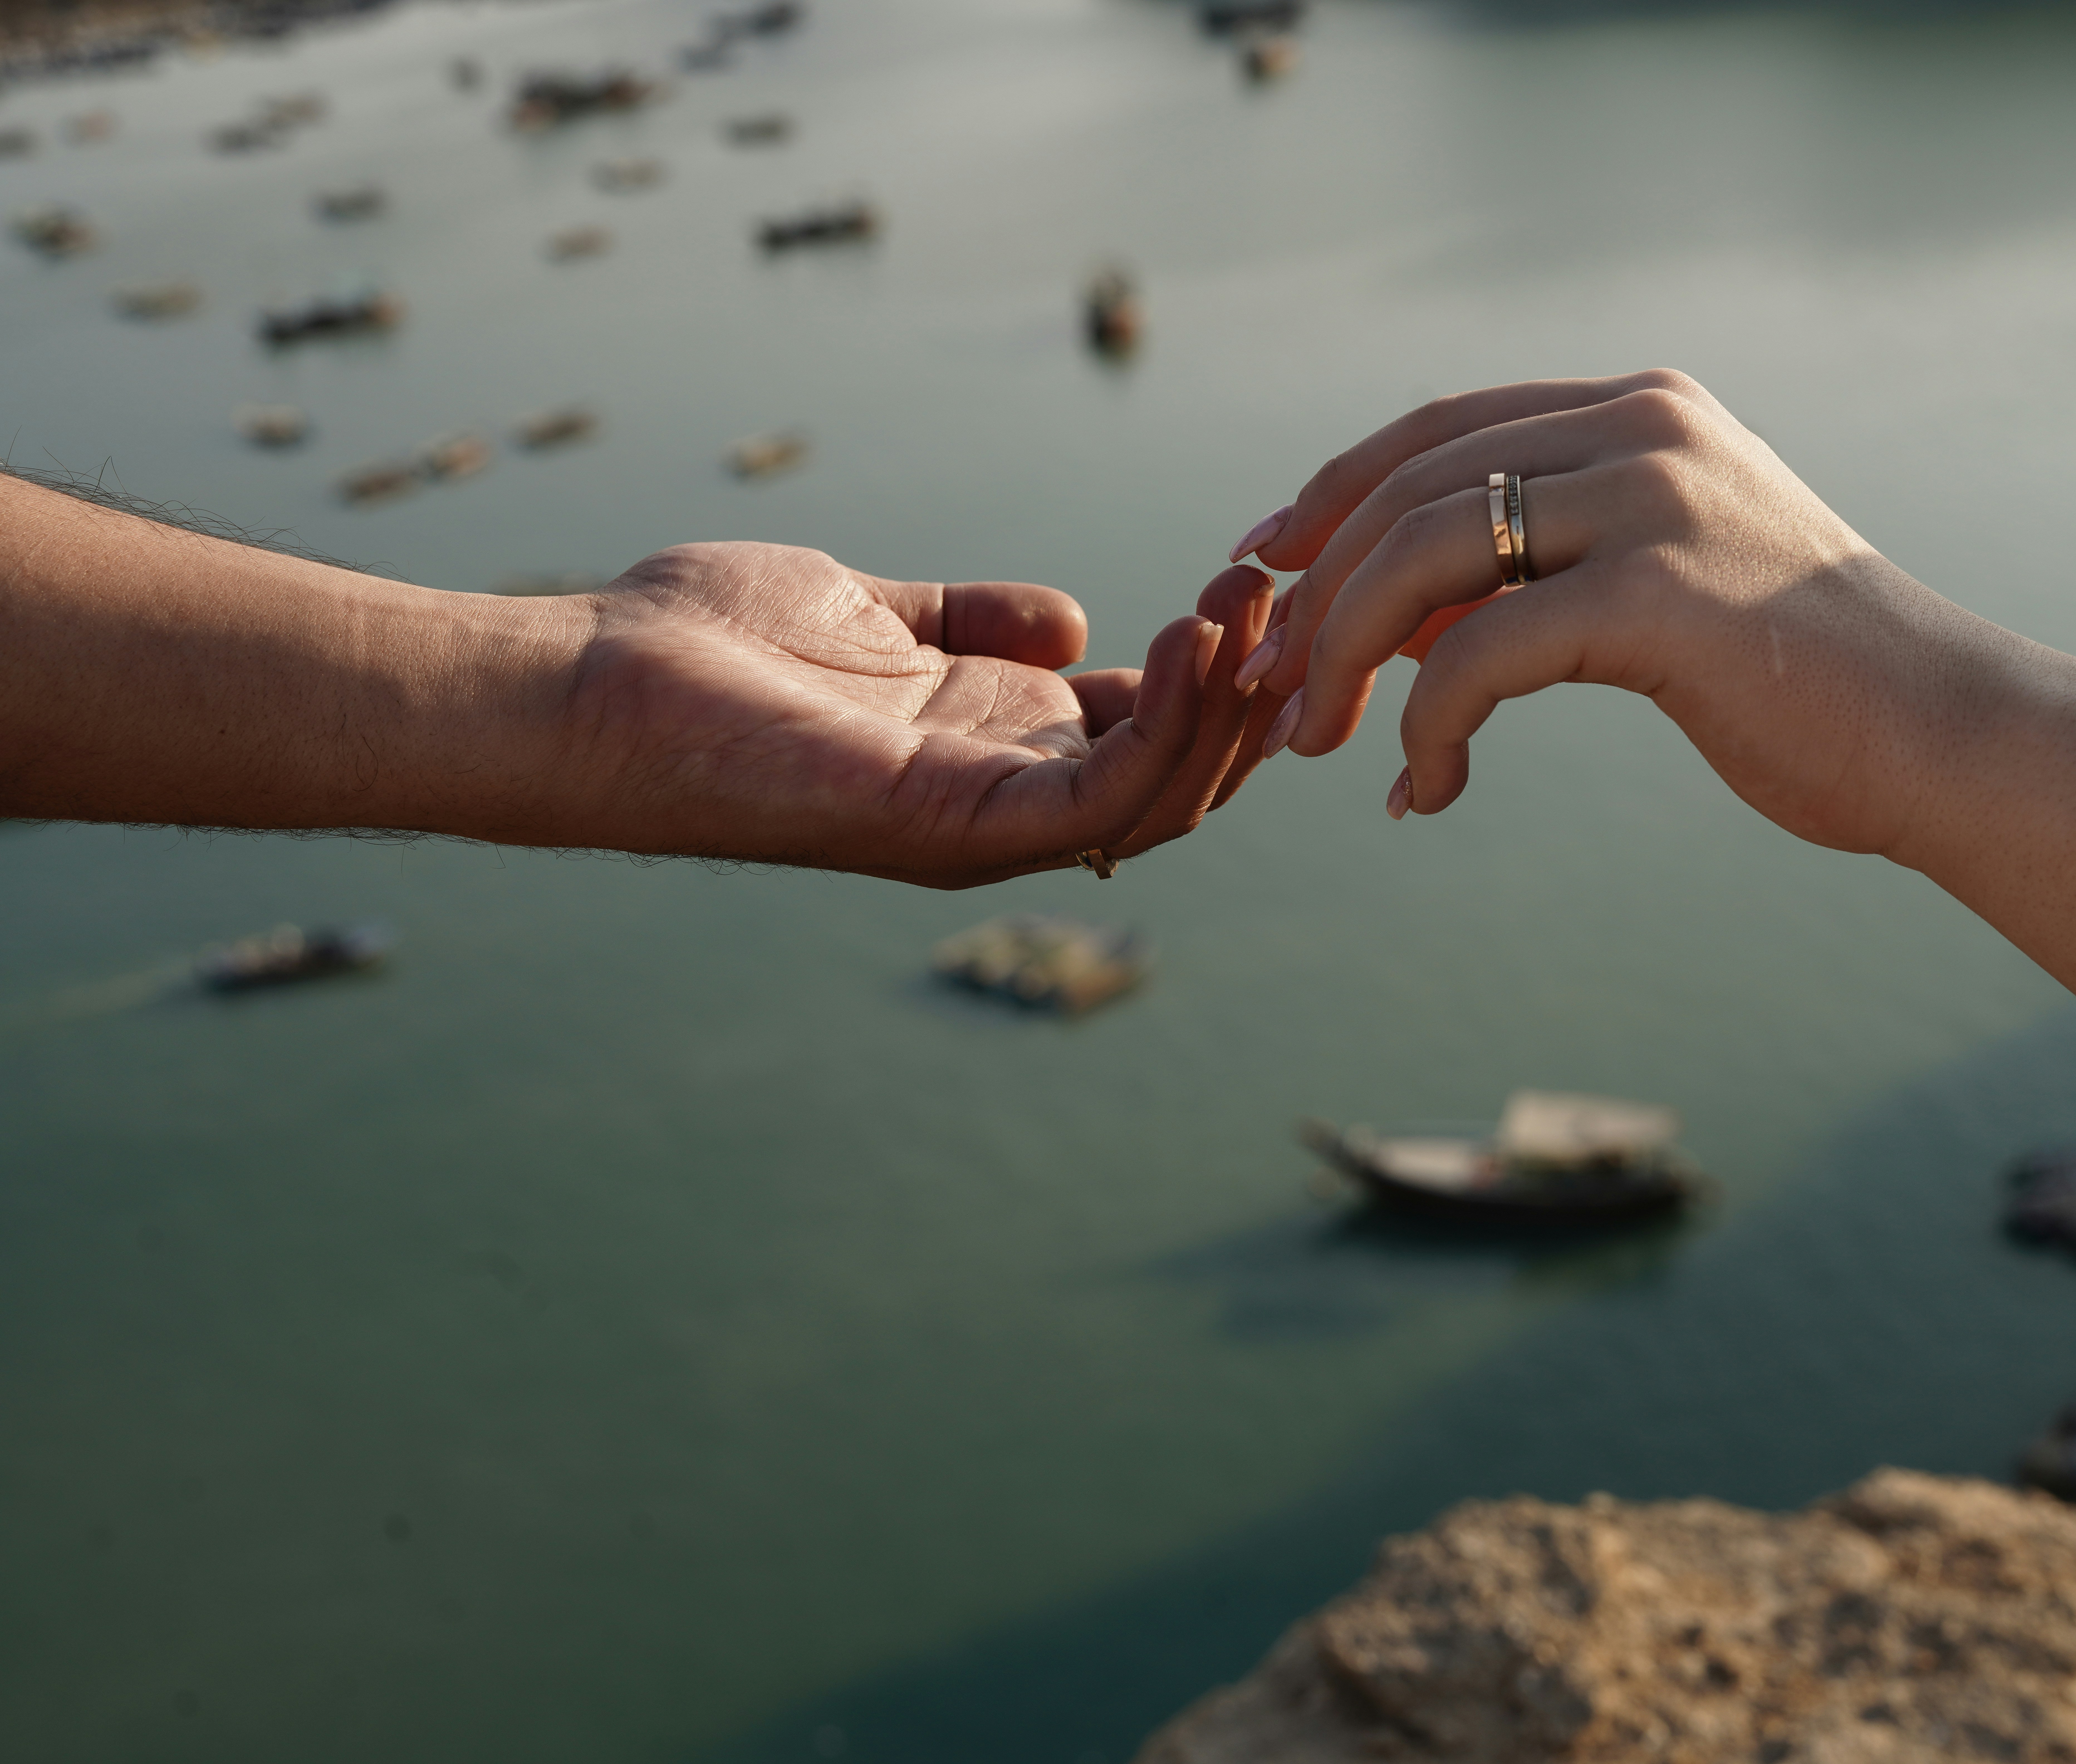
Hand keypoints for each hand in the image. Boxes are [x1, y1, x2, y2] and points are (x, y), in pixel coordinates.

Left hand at [568, 543, 1281, 886]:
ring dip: (1217, 707)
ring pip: (1156, 798)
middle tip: (1268, 594)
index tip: (1242, 586)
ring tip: (1241, 610)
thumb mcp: (869, 609)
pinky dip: (1158, 729)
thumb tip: (1072, 617)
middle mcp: (997, 794)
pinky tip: (1179, 645)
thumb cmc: (704, 644)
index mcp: (986, 744)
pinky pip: (1096, 798)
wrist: (595, 681)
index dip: (1206, 668)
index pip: (1139, 730)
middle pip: (1171, 774)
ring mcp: (980, 819)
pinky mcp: (954, 824)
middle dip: (1238, 691)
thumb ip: (968, 619)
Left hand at [1224, 371, 2075, 1070]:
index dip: (1334, 493)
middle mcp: (1646, 428)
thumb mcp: (1653, 589)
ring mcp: (1654, 502)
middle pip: (1411, 488)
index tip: (1265, 565)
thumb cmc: (1801, 681)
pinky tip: (1427, 791)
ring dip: (1346, 659)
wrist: (1943, 734)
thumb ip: (1544, 567)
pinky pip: (1480, 654)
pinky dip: (1429, 728)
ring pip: (1424, 559)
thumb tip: (1400, 610)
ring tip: (1320, 743)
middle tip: (1278, 691)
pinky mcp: (1657, 596)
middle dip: (1319, 592)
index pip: (1439, 427)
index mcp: (1645, 409)